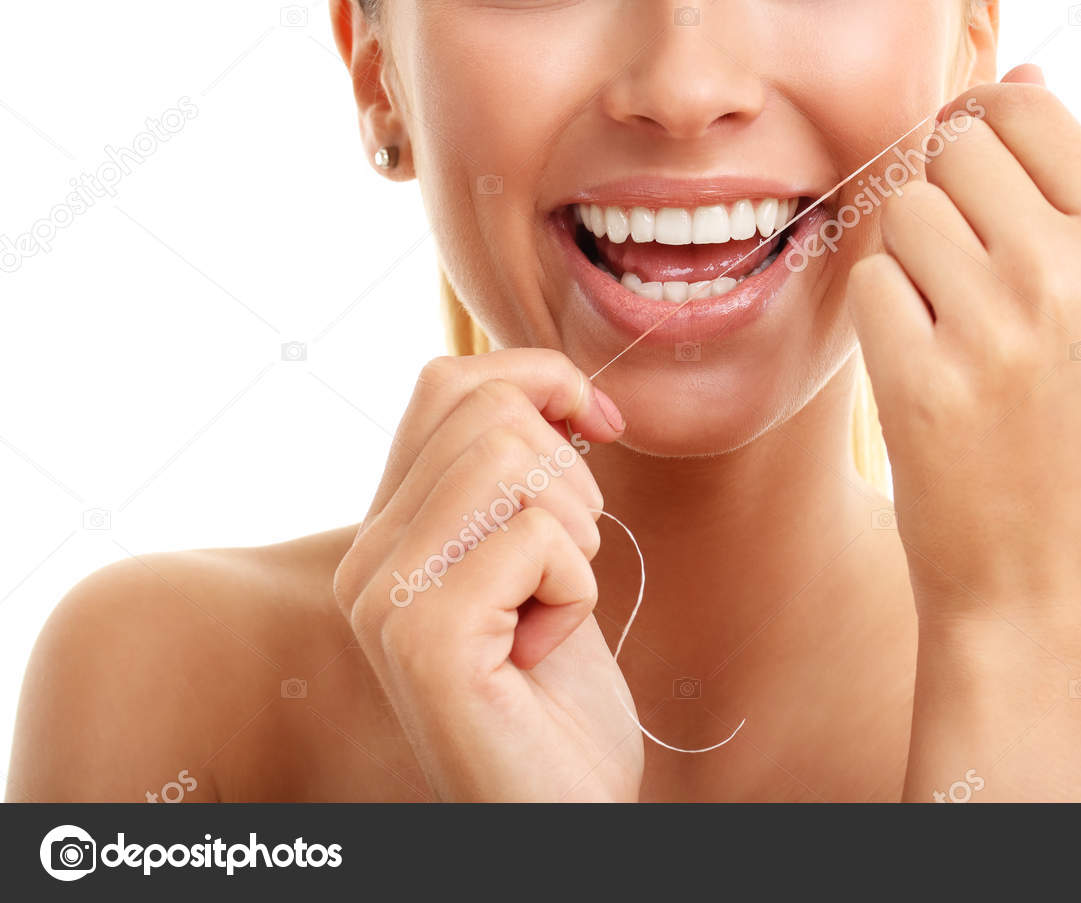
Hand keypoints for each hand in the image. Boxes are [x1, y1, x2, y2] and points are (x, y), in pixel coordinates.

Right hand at [333, 349, 642, 800]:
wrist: (558, 815)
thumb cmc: (559, 702)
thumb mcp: (540, 562)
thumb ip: (518, 479)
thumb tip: (554, 386)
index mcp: (388, 531)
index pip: (449, 382)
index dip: (541, 379)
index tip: (600, 426)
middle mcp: (366, 558)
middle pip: (486, 411)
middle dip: (569, 474)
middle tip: (568, 562)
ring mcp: (383, 597)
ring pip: (510, 460)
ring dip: (574, 532)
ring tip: (551, 607)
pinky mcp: (421, 635)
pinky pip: (534, 538)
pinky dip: (576, 588)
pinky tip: (544, 648)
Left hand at [849, 65, 1080, 628]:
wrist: (1048, 581)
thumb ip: (1070, 184)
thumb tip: (1017, 73)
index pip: (1023, 106)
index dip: (983, 131)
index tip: (984, 185)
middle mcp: (1071, 272)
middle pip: (952, 147)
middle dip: (946, 192)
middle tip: (971, 271)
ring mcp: (995, 327)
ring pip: (902, 210)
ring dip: (911, 257)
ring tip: (957, 326)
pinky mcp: (922, 380)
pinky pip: (870, 281)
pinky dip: (885, 315)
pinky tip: (928, 365)